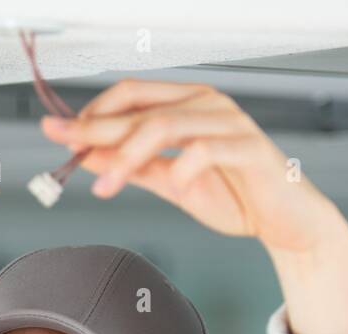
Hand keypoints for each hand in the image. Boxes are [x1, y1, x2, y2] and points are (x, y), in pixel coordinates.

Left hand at [40, 78, 347, 254]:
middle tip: (66, 147)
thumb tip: (87, 155)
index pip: (130, 95)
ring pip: (165, 125)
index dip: (93, 113)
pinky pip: (206, 149)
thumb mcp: (170, 182)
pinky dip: (182, 168)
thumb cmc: (235, 196)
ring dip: (128, 156)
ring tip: (107, 185)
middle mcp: (207, 104)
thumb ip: (132, 167)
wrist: (284, 224)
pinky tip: (173, 186)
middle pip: (140, 109)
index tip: (63, 135)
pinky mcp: (249, 147)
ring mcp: (230, 122)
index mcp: (187, 105)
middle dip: (97, 130)